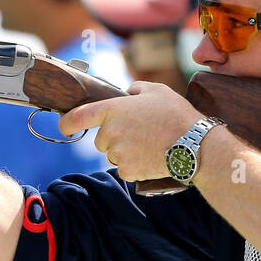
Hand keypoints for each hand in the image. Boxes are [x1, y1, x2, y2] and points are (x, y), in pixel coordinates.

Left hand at [60, 81, 204, 181]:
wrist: (195, 146)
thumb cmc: (177, 115)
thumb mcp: (157, 91)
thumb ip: (135, 90)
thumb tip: (127, 93)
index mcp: (113, 110)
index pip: (78, 117)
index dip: (67, 123)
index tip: (65, 127)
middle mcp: (110, 132)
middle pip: (101, 139)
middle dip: (114, 137)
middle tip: (139, 132)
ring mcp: (117, 153)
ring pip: (112, 154)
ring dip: (124, 151)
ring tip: (149, 144)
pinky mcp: (127, 170)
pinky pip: (123, 168)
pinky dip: (134, 165)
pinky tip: (150, 157)